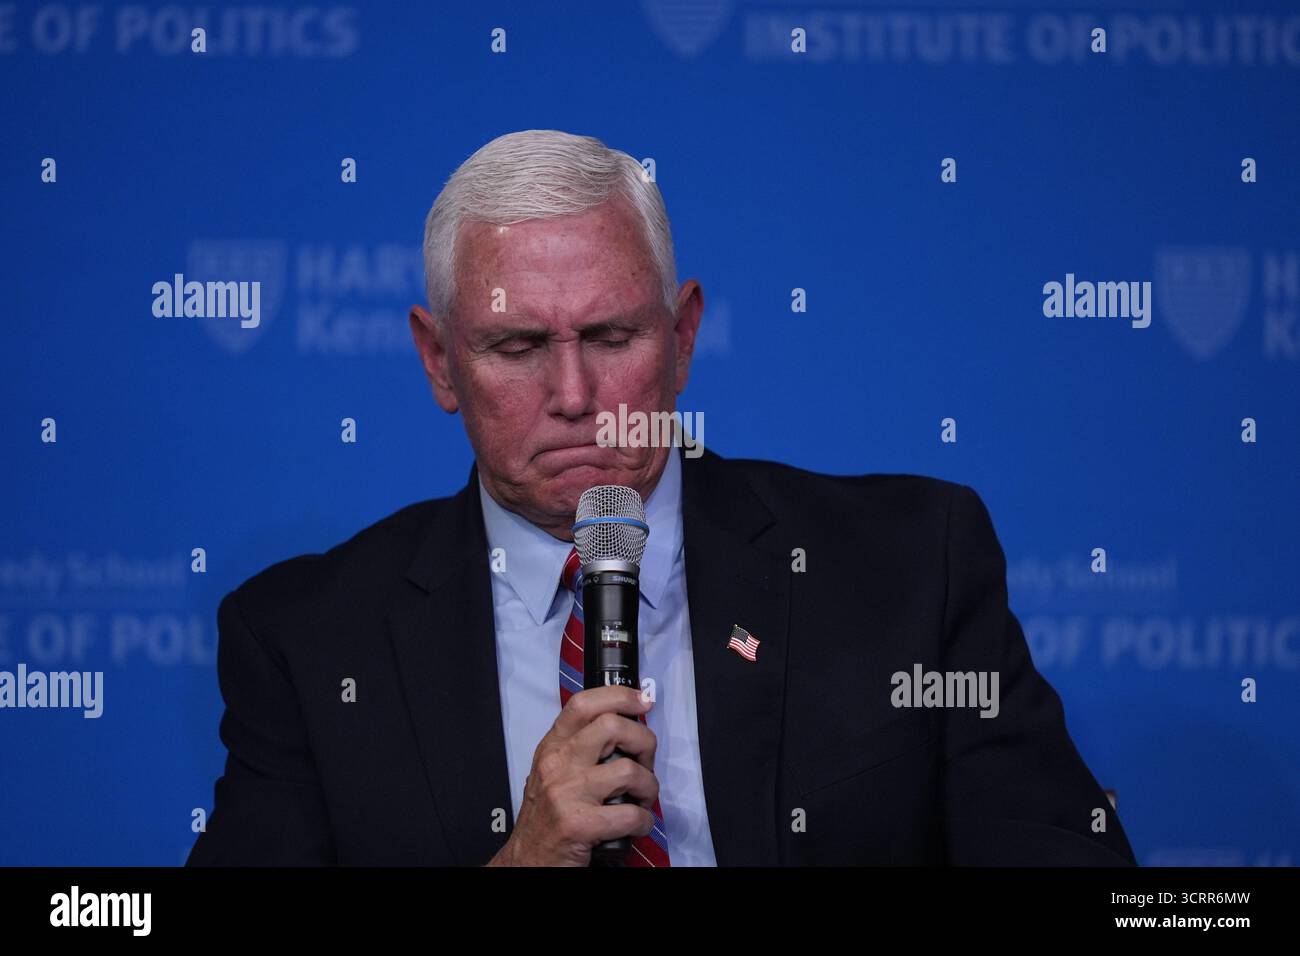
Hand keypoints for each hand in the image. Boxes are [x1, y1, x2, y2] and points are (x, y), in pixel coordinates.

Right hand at [485, 685, 658, 865]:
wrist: (526, 861)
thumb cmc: (545, 819)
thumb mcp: (552, 772)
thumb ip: (579, 748)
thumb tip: (624, 729)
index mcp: (552, 748)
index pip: (583, 704)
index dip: (619, 696)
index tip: (642, 701)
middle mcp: (557, 765)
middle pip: (612, 726)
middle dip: (644, 742)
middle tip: (645, 760)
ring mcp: (567, 793)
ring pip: (629, 770)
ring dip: (648, 787)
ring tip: (642, 798)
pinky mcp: (579, 824)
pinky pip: (631, 814)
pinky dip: (644, 821)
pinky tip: (636, 825)